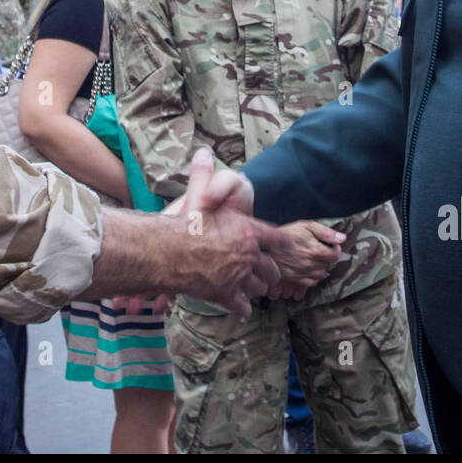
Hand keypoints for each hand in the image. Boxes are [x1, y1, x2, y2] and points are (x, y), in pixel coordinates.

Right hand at [110, 153, 282, 317]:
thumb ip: (203, 175)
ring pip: (257, 285)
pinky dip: (242, 308)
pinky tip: (243, 310)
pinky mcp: (225, 294)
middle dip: (272, 270)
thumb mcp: (198, 194)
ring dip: (258, 287)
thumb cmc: (186, 223)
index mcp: (248, 231)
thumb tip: (202, 152)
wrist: (170, 254)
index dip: (284, 242)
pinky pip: (239, 304)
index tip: (291, 246)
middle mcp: (248, 255)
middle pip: (270, 266)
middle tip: (273, 273)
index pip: (275, 237)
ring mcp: (238, 276)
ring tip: (259, 289)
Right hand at [269, 221, 344, 299]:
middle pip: (328, 264)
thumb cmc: (286, 234)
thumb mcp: (306, 226)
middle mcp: (310, 264)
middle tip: (317, 249)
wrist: (266, 246)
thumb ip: (326, 232)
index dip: (334, 248)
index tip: (329, 245)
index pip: (335, 254)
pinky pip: (312, 282)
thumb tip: (342, 238)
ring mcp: (303, 273)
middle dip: (326, 257)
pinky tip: (306, 267)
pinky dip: (312, 275)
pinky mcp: (296, 279)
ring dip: (320, 267)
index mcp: (315, 251)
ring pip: (321, 274)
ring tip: (311, 258)